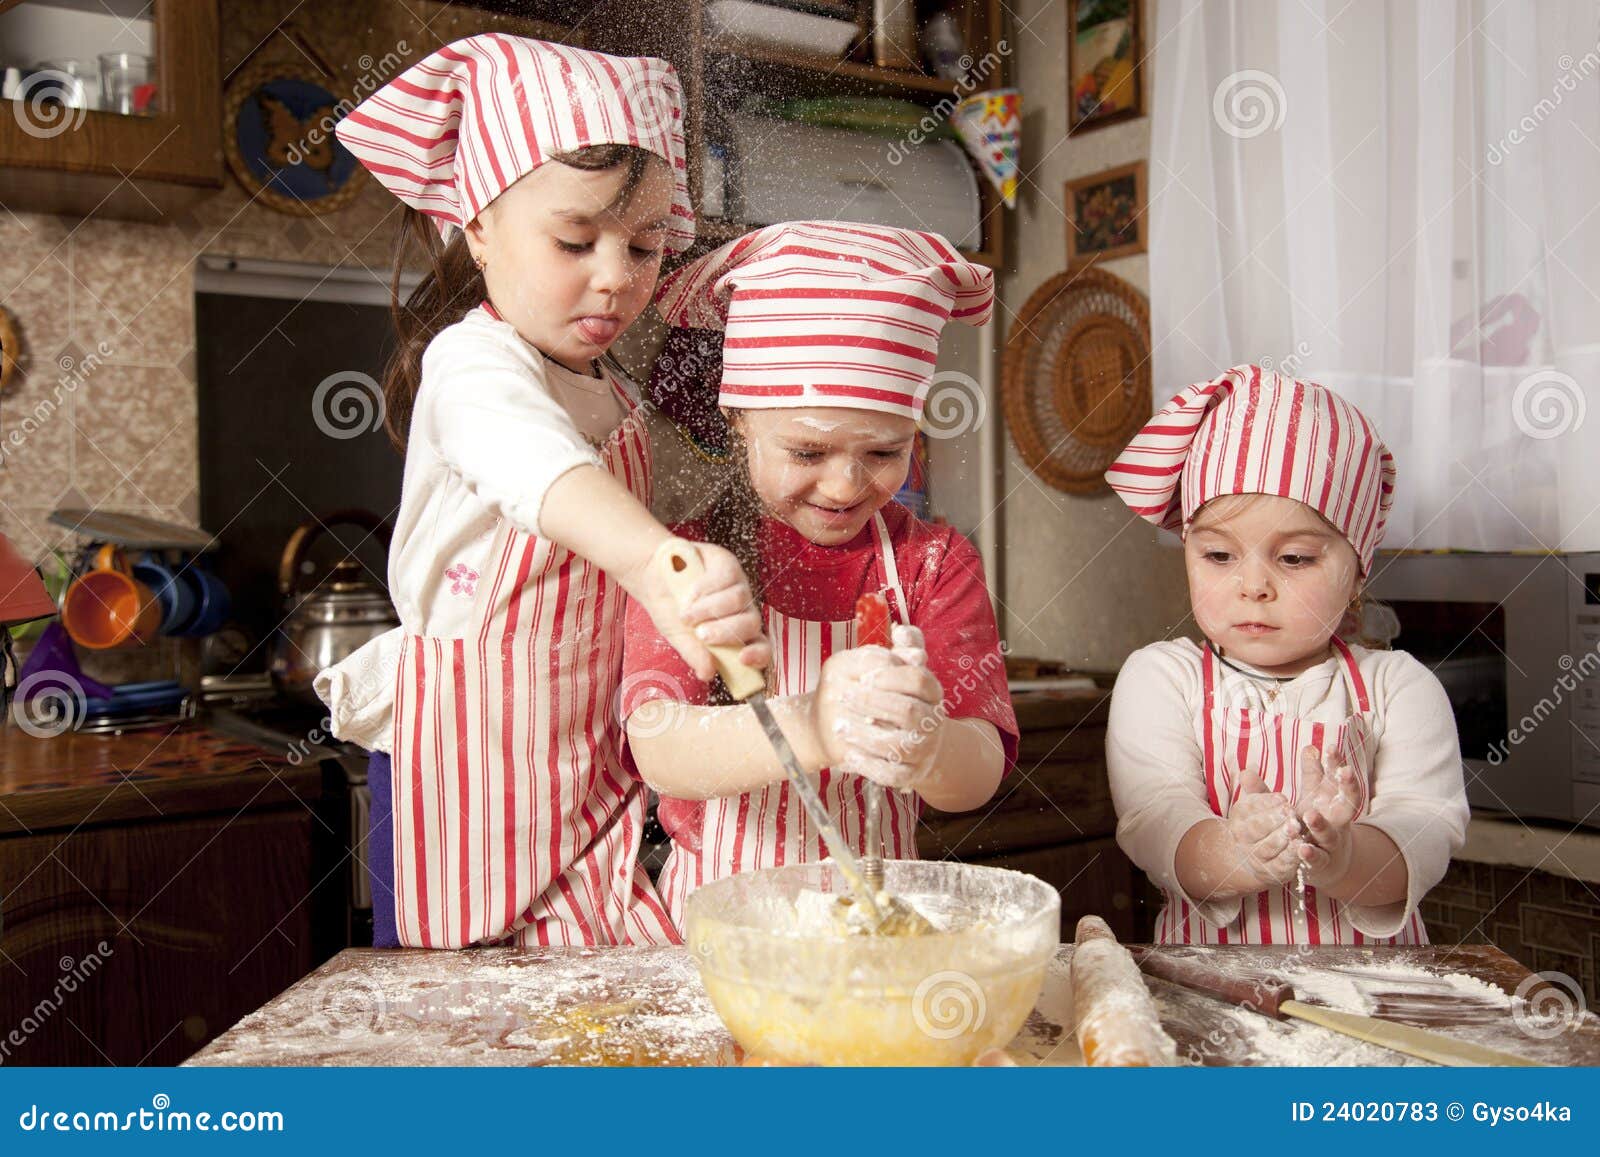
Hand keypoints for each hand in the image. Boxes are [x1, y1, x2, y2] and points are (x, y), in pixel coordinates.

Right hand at [636, 542, 769, 682]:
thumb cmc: (669, 609)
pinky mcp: (728, 565)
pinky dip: (706, 588)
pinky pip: (728, 577)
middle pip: (752, 623)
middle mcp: (741, 611)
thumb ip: (694, 653)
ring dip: (710, 609)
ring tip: (687, 615)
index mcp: (736, 635)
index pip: (761, 648)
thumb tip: (707, 674)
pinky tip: (690, 593)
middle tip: (702, 634)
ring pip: (740, 599)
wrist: (651, 577)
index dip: (758, 655)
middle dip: (726, 631)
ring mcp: (737, 586)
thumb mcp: (678, 636)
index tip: (742, 658)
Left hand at [812, 640, 945, 789]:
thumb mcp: (902, 669)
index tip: (864, 675)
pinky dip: (870, 766)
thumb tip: (901, 632)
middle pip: (908, 711)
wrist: (910, 740)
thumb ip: (904, 647)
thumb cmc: (899, 697)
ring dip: (866, 735)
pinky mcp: (911, 774)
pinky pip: (892, 775)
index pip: (919, 679)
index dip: (891, 676)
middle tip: (843, 697)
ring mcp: (924, 750)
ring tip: (840, 726)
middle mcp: (933, 722)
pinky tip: (849, 755)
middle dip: (872, 702)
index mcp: (932, 693)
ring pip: (899, 745)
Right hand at [1223, 768, 1301, 888]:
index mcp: (1239, 818)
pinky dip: (1290, 856)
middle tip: (1290, 812)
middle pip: (1255, 828)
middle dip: (1273, 820)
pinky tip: (1301, 848)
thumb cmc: (1265, 824)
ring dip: (1281, 838)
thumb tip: (1246, 771)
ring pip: (1267, 847)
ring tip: (1296, 828)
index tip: (1283, 798)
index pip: (1248, 808)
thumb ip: (1257, 789)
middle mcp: (1243, 839)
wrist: (1260, 859)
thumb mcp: (1262, 805)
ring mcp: (1256, 858)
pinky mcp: (1272, 873)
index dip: (1265, 803)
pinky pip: (1280, 865)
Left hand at [1294, 747, 1359, 887]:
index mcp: (1332, 800)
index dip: (1335, 763)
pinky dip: (1310, 853)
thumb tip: (1310, 747)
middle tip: (1345, 770)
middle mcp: (1337, 818)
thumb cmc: (1317, 820)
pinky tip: (1301, 848)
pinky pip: (1318, 858)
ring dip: (1321, 823)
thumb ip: (1311, 773)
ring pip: (1329, 832)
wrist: (1330, 863)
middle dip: (1348, 786)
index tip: (1330, 747)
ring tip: (1310, 814)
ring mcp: (1332, 840)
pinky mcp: (1323, 861)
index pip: (1336, 778)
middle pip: (1348, 801)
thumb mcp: (1314, 795)